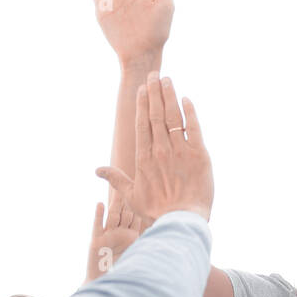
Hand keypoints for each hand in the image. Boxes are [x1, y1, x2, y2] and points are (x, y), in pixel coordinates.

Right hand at [85, 192, 142, 282]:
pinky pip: (97, 225)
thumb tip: (171, 243)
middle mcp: (119, 233)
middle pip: (125, 212)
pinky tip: (100, 204)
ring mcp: (107, 235)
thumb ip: (151, 249)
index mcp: (130, 235)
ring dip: (115, 203)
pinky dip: (98, 215)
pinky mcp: (96, 241)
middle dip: (129, 200)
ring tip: (118, 191)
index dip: (142, 205)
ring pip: (112, 215)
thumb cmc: (123, 272)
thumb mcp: (140, 258)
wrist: (107, 283)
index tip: (150, 191)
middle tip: (134, 184)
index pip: (136, 216)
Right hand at [96, 71, 212, 222]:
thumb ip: (116, 179)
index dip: (143, 104)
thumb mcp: (131, 196)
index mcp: (144, 158)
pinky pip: (194, 128)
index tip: (143, 89)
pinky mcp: (199, 155)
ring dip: (170, 96)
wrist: (181, 221)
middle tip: (154, 74)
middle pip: (156, 115)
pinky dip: (190, 113)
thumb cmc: (156, 212)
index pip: (143, 124)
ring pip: (173, 117)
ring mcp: (180, 151)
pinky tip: (186, 100)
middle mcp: (160, 150)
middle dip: (155, 92)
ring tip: (167, 80)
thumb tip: (97, 171)